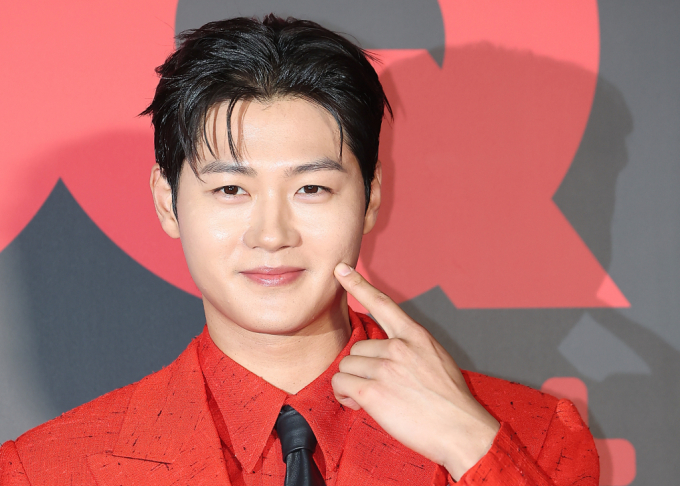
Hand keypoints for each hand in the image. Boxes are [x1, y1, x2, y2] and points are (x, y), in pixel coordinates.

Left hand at [331, 263, 499, 480]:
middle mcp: (398, 347)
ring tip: (374, 400)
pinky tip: (360, 406)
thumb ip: (410, 348)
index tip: (341, 269)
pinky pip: (341, 385)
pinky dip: (345, 397)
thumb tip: (386, 352)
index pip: (382, 303)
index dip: (358, 284)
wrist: (462, 430)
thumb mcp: (436, 359)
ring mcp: (385, 368)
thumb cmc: (450, 401)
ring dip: (352, 385)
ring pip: (346, 367)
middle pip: (357, 348)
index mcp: (415, 335)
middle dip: (362, 370)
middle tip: (379, 389)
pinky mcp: (373, 391)